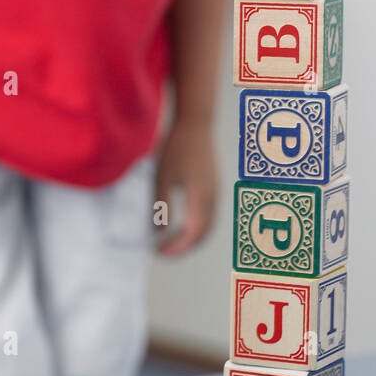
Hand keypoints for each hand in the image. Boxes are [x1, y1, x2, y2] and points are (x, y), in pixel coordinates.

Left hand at [153, 118, 217, 256]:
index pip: (191, 234)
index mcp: (200, 197)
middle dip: (184, 247)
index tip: (159, 253)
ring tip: (170, 242)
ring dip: (191, 238)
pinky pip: (209, 215)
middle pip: (203, 234)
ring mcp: (216, 192)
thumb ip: (162, 205)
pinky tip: (181, 225)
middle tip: (163, 251)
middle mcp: (213, 198)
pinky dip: (197, 227)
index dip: (176, 248)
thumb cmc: (176, 148)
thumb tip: (160, 232)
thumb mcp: (162, 178)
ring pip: (208, 226)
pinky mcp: (215, 187)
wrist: (196, 123)